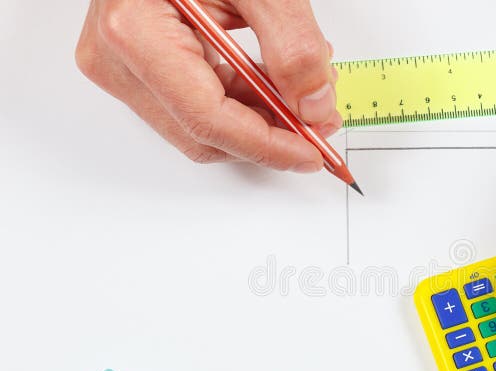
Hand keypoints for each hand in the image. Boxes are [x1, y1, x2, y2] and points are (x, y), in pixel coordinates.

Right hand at [75, 0, 340, 170]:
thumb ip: (292, 43)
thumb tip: (314, 106)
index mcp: (134, 33)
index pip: (208, 120)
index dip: (267, 145)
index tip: (312, 153)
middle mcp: (116, 60)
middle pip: (205, 134)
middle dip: (270, 135)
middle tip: (320, 121)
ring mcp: (122, 67)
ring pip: (202, 126)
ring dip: (260, 118)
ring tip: (304, 90)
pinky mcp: (137, 68)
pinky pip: (196, 104)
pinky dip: (242, 100)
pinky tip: (274, 81)